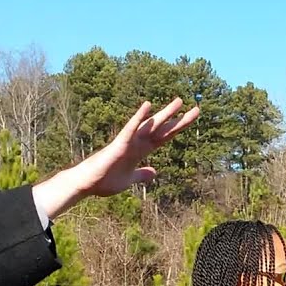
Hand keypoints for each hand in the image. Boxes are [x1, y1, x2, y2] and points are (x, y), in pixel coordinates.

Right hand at [34, 98, 199, 218]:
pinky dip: (139, 118)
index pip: (165, 137)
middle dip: (179, 120)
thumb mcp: (130, 180)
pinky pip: (131, 128)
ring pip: (151, 125)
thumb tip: (154, 172)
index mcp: (141, 151)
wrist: (87, 185)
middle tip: (197, 109)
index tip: (191, 119)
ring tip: (180, 101)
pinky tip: (148, 106)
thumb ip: (142, 175)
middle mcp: (138, 143)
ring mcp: (129, 142)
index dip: (178, 129)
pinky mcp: (119, 144)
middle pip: (163, 129)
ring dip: (165, 114)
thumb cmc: (105, 181)